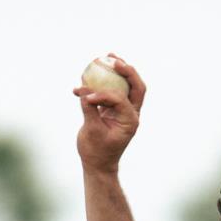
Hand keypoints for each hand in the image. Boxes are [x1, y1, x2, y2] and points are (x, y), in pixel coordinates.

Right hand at [73, 54, 146, 172]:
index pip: (120, 99)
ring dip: (119, 70)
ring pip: (127, 85)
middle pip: (136, 87)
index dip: (104, 94)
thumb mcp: (92, 132)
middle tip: (114, 59)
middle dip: (127, 71)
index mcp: (130, 121)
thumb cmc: (96, 152)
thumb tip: (83, 92)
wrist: (98, 164)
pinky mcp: (114, 109)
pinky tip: (92, 70)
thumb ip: (89, 111)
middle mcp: (131, 114)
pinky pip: (112, 90)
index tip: (87, 96)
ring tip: (108, 56)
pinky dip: (104, 81)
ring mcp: (124, 110)